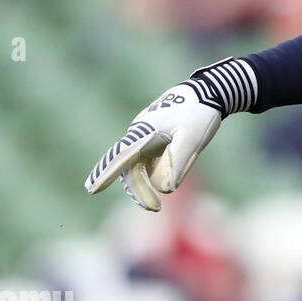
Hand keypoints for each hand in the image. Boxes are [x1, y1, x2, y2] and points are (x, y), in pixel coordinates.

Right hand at [84, 58, 254, 210]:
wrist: (209, 92)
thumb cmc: (200, 114)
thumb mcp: (192, 139)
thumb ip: (177, 162)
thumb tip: (165, 188)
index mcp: (145, 131)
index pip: (121, 156)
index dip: (105, 173)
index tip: (92, 188)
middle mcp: (141, 133)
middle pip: (130, 166)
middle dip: (137, 189)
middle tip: (153, 208)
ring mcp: (147, 135)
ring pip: (138, 165)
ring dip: (143, 184)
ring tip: (154, 205)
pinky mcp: (157, 138)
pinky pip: (148, 160)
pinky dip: (151, 175)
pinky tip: (160, 185)